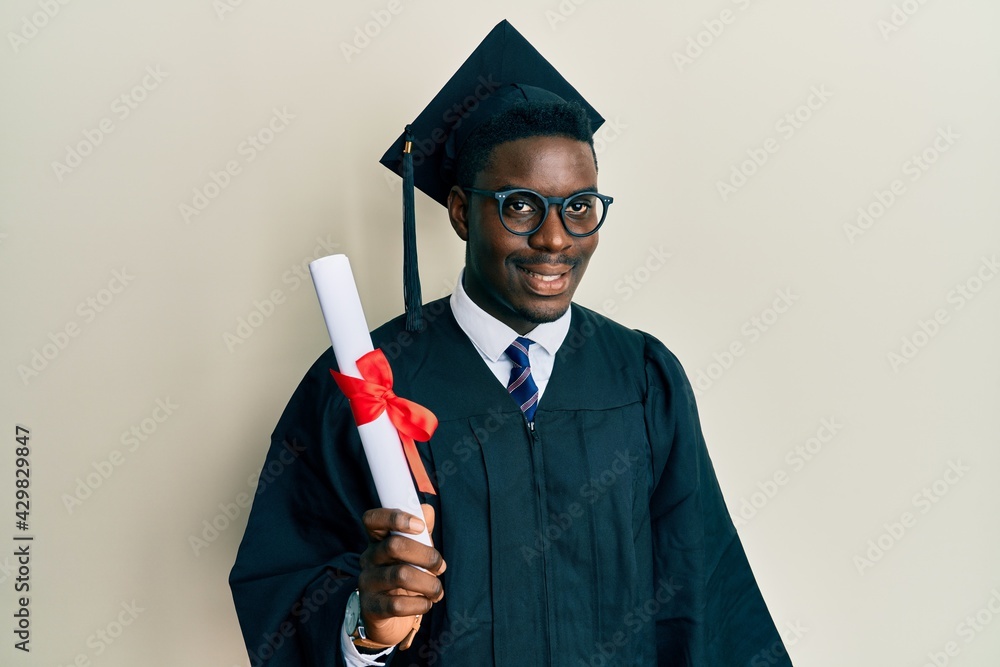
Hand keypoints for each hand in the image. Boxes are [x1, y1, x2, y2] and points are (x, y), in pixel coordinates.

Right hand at [357, 504, 445, 646]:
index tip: (419, 526)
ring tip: (437, 590)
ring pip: (400, 575)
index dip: (395, 517)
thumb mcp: (414, 553)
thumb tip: (427, 511)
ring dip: (429, 583)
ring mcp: (367, 583)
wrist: (391, 619)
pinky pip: (398, 604)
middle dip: (426, 555)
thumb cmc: (405, 578)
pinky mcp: (371, 608)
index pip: (373, 519)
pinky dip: (420, 604)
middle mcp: (368, 558)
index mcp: (377, 541)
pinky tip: (426, 603)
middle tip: (440, 566)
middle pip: (394, 546)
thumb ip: (421, 532)